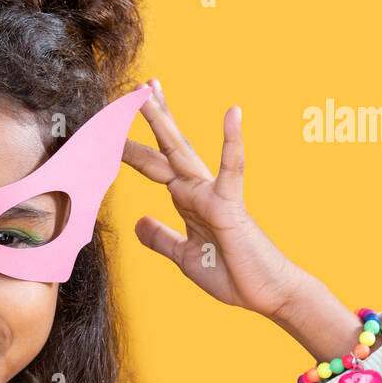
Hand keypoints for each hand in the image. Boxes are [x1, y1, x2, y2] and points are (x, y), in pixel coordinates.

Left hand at [120, 80, 305, 319]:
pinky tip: (232, 113)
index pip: (156, 165)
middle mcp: (198, 190)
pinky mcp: (231, 205)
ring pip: (183, 151)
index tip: (116, 125)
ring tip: (149, 90)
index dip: (135, 146)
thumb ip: (161, 238)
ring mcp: (214, 194)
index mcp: (187, 200)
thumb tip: (138, 223)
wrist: (265, 293)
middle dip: (148, 120)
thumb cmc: (231, 274)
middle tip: (132, 88)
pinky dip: (232, 141)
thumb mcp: (183, 256)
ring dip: (163, 121)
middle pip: (166, 148)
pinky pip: (232, 168)